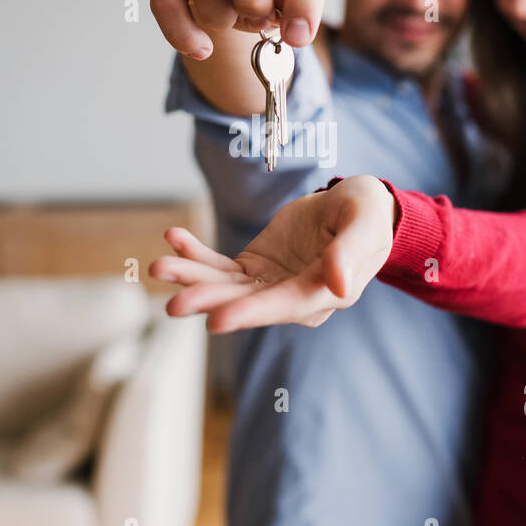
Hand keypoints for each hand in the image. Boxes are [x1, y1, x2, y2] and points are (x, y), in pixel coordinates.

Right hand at [147, 0, 327, 56]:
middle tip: (256, 20)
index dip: (304, 0)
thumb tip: (290, 31)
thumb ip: (292, 7)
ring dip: (222, 19)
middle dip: (253, 0)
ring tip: (230, 16)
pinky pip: (166, 0)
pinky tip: (199, 48)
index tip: (297, 37)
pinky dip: (183, 33)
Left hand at [149, 175, 397, 331]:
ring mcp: (271, 285)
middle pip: (245, 302)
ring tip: (159, 267)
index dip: (250, 312)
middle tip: (172, 304)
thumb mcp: (364, 224)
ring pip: (225, 287)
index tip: (215, 319)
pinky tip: (174, 238)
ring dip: (192, 278)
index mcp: (323, 293)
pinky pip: (220, 266)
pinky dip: (196, 255)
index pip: (283, 306)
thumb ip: (352, 253)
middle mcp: (293, 297)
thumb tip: (340, 286)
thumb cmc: (366, 214)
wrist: (356, 206)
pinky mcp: (255, 269)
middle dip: (208, 301)